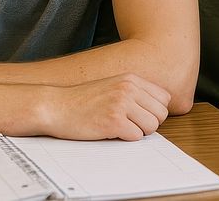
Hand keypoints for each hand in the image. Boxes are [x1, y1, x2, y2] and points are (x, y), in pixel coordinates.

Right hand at [34, 74, 171, 140]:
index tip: (142, 116)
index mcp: (131, 79)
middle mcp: (129, 89)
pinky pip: (136, 136)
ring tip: (121, 128)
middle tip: (132, 125)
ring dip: (139, 132)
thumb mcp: (112, 86)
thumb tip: (157, 109)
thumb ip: (134, 93)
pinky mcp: (113, 121)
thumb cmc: (81, 100)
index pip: (164, 98)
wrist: (54, 106)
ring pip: (152, 126)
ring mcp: (121, 104)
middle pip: (161, 113)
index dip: (155, 111)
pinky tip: (111, 132)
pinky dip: (126, 138)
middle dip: (149, 123)